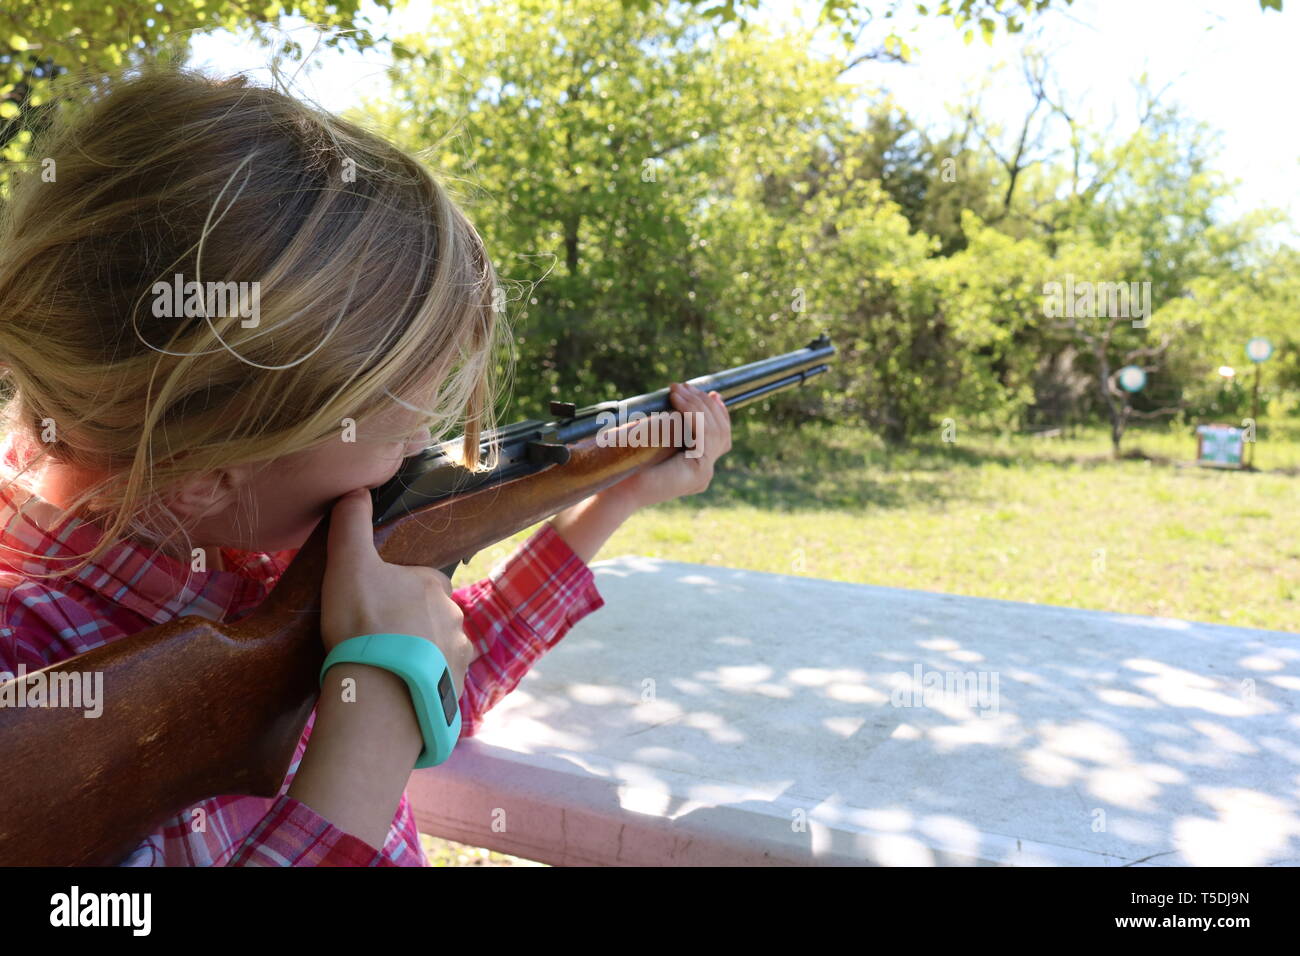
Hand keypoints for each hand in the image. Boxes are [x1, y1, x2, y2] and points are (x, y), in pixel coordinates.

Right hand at [320, 487, 473, 698]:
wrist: (380, 687)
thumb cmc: (364, 620)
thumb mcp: (349, 563)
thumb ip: (351, 524)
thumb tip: (356, 489)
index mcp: (435, 585)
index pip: (425, 580)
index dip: (401, 589)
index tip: (377, 604)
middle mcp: (455, 617)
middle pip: (433, 615)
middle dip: (411, 624)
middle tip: (377, 638)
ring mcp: (459, 654)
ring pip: (438, 648)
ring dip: (418, 654)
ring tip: (386, 667)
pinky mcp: (455, 687)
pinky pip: (439, 679)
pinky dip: (423, 682)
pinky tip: (398, 689)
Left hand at [614, 382, 732, 509]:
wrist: (616, 490)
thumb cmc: (627, 466)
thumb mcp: (656, 439)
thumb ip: (672, 426)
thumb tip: (679, 396)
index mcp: (697, 469)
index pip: (722, 437)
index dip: (719, 412)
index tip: (711, 393)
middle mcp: (704, 474)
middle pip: (721, 431)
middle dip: (703, 403)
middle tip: (684, 386)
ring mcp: (704, 474)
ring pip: (715, 431)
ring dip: (696, 404)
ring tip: (676, 389)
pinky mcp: (699, 471)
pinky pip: (704, 436)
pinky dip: (693, 414)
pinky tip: (677, 401)